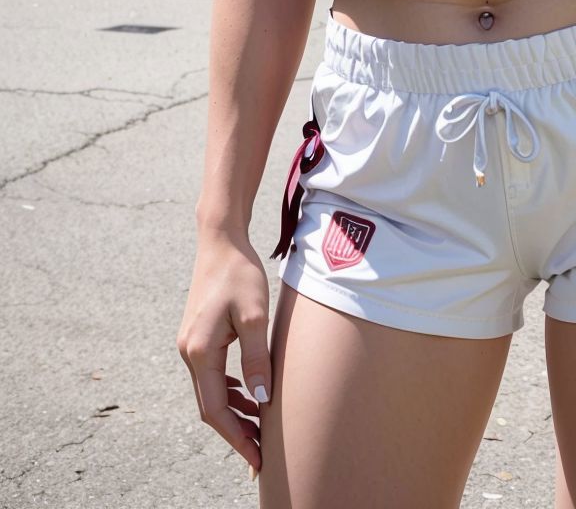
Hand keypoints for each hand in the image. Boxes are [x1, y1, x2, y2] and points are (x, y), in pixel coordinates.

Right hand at [177, 229, 272, 478]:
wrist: (220, 241)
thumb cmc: (240, 273)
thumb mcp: (256, 315)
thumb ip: (257, 359)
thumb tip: (262, 401)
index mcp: (200, 352)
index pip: (216, 410)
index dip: (236, 437)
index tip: (256, 459)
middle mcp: (188, 353)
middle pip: (210, 407)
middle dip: (235, 431)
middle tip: (261, 452)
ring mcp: (189, 345)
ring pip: (210, 392)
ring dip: (233, 412)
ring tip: (260, 426)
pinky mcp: (197, 337)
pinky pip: (211, 376)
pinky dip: (228, 391)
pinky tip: (247, 394)